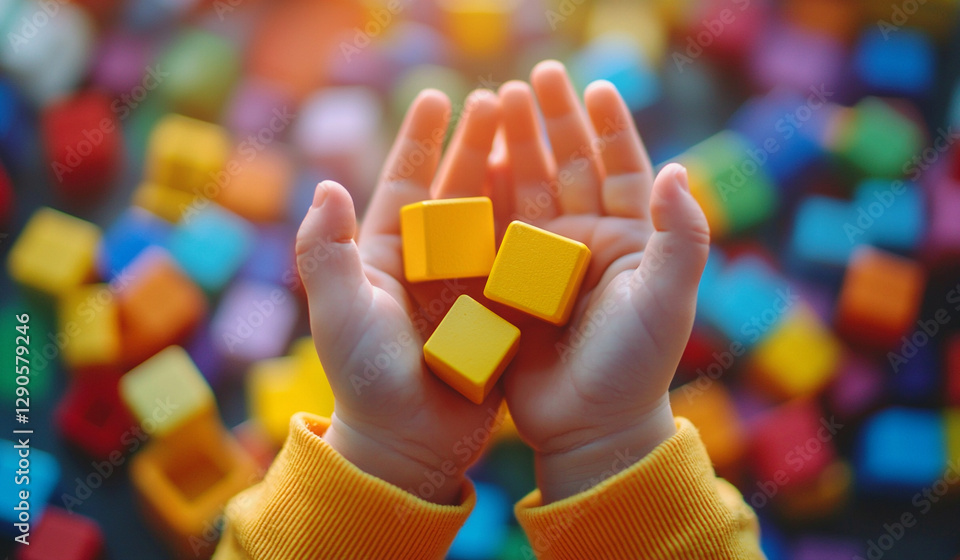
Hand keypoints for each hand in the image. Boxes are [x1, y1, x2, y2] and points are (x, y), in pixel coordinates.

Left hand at [294, 88, 505, 504]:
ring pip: (489, 218)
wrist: (408, 445)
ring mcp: (461, 287)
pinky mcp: (493, 313)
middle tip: (499, 99)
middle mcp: (424, 264)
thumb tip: (326, 187)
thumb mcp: (340, 313)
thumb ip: (326, 253)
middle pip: (453, 191)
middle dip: (474, 145)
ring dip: (508, 175)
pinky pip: (515, 260)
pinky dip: (532, 227)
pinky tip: (553, 196)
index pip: (403, 184)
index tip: (438, 98)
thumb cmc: (367, 381)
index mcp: (383, 256)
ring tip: (532, 136)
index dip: (421, 141)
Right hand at [494, 61, 710, 502]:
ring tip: (499, 102)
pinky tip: (475, 161)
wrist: (589, 426)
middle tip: (534, 78)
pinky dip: (488, 194)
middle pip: (571, 169)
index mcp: (631, 241)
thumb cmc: (636, 365)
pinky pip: (498, 230)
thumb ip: (681, 236)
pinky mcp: (512, 284)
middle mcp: (590, 243)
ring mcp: (548, 262)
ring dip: (518, 147)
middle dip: (555, 123)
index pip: (623, 171)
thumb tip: (679, 170)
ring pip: (531, 190)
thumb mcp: (665, 299)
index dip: (611, 129)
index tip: (597, 87)